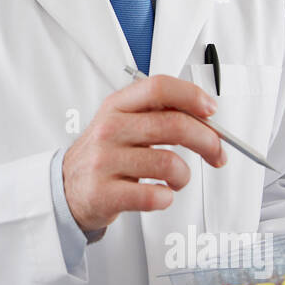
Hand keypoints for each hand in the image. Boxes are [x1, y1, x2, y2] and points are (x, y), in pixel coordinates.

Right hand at [62, 74, 226, 233]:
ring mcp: (105, 161)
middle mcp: (109, 129)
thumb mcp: (122, 122)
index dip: (191, 96)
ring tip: (178, 179)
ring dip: (184, 175)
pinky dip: (167, 197)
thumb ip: (158, 114)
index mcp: (117, 106)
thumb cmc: (104, 154)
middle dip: (207, 140)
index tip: (211, 111)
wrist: (67, 187)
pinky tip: (161, 194)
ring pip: (169, 163)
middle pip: (174, 125)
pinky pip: (153, 196)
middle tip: (216, 152)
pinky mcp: (105, 193)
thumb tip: (206, 120)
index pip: (159, 88)